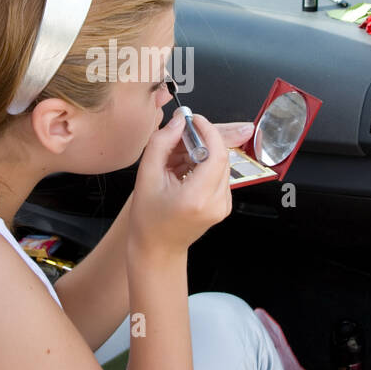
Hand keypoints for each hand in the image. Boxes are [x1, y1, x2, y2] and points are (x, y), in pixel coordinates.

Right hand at [130, 111, 237, 257]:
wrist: (157, 249)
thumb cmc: (148, 220)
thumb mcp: (146, 177)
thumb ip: (161, 144)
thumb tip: (178, 121)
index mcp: (197, 197)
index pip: (217, 153)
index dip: (207, 130)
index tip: (193, 120)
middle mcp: (216, 203)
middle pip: (220, 156)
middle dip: (201, 140)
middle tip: (177, 138)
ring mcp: (223, 206)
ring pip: (220, 163)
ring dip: (201, 153)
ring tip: (175, 159)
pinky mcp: (223, 205)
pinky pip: (219, 175)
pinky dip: (203, 166)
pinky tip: (183, 172)